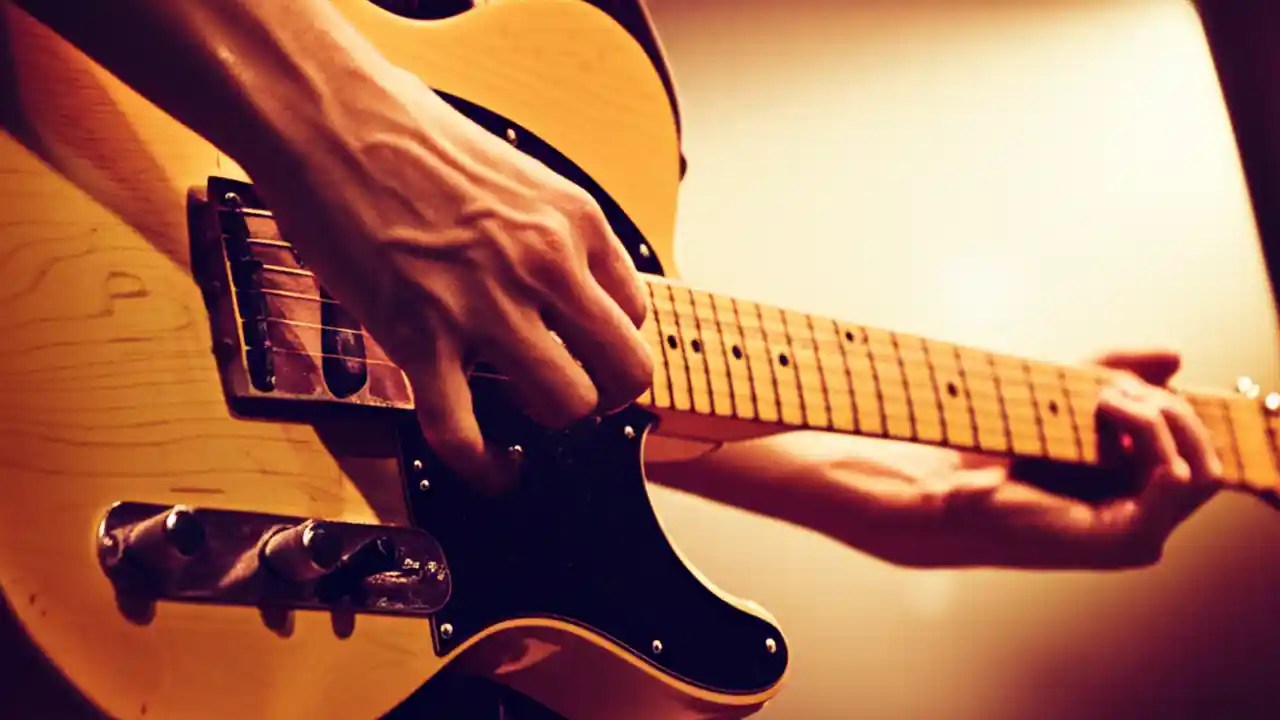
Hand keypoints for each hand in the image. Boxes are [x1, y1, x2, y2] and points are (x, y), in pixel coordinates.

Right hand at [248, 63, 653, 484]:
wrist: (331, 117)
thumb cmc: (409, 131)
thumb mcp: (516, 171)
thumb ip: (548, 229)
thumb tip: (564, 277)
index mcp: (573, 220)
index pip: (634, 310)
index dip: (610, 340)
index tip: (585, 349)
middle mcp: (544, 264)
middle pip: (626, 369)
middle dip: (607, 396)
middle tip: (579, 396)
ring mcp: (485, 305)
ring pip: (566, 405)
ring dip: (549, 420)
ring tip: (524, 413)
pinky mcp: (420, 338)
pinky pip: (464, 434)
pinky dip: (483, 467)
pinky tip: (490, 469)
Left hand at [968, 349, 1221, 567]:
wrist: (943, 486)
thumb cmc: (994, 447)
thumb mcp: (1065, 397)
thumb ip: (1119, 375)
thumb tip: (1177, 355)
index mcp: (1133, 495)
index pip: (1193, 447)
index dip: (1170, 405)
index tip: (1118, 382)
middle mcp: (1144, 521)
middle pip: (1206, 457)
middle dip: (1169, 407)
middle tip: (1112, 387)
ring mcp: (1141, 535)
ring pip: (1204, 470)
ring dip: (1164, 417)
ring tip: (1106, 396)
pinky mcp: (1127, 539)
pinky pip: (1177, 479)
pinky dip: (1151, 434)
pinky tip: (1106, 409)